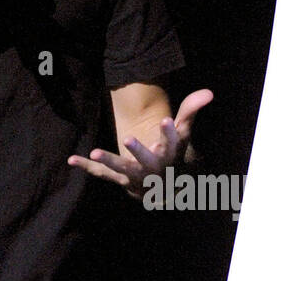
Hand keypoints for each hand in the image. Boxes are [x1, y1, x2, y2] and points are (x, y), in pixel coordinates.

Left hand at [68, 88, 213, 197]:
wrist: (165, 189)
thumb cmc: (174, 155)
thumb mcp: (183, 134)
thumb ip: (190, 111)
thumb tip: (208, 92)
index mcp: (170, 155)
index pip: (172, 143)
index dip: (169, 132)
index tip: (165, 119)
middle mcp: (154, 168)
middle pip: (146, 160)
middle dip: (138, 151)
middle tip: (128, 138)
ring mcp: (136, 176)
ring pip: (122, 169)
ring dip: (109, 161)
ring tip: (95, 152)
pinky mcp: (121, 180)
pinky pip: (103, 175)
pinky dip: (88, 168)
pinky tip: (72, 159)